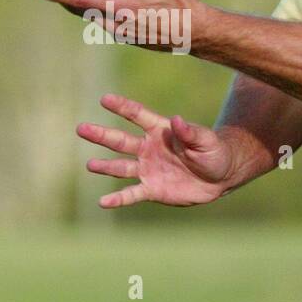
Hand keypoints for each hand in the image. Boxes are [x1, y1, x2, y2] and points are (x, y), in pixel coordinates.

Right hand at [80, 93, 235, 207]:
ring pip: (121, 167)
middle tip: (81, 128)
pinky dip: (118, 199)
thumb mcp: (206, 140)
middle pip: (120, 141)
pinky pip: (131, 194)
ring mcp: (148, 169)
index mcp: (160, 130)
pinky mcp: (151, 189)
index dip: (121, 107)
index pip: (137, 115)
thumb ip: (191, 132)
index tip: (104, 99)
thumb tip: (177, 121)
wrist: (220, 177)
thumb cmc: (213, 152)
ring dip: (105, 166)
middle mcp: (148, 148)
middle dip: (101, 135)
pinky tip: (103, 202)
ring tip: (89, 165)